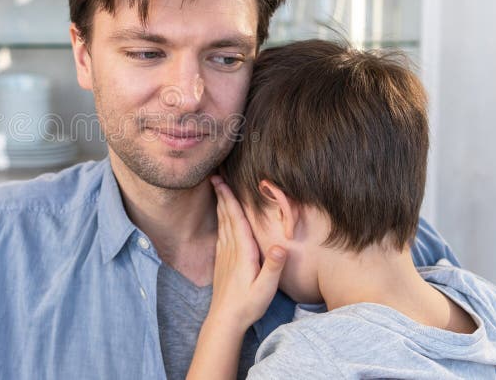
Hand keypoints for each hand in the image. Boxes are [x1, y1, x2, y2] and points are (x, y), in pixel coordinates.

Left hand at [206, 176, 286, 335]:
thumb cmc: (248, 305)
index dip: (230, 200)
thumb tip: (281, 247)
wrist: (225, 320)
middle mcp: (231, 250)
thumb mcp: (266, 289)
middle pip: (226, 217)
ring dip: (220, 205)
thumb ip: (273, 267)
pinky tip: (221, 218)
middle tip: (215, 176)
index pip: (236, 220)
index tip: (222, 182)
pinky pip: (220, 234)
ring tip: (217, 190)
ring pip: (222, 224)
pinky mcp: (221, 262)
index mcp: (243, 252)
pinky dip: (220, 221)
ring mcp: (224, 255)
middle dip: (221, 196)